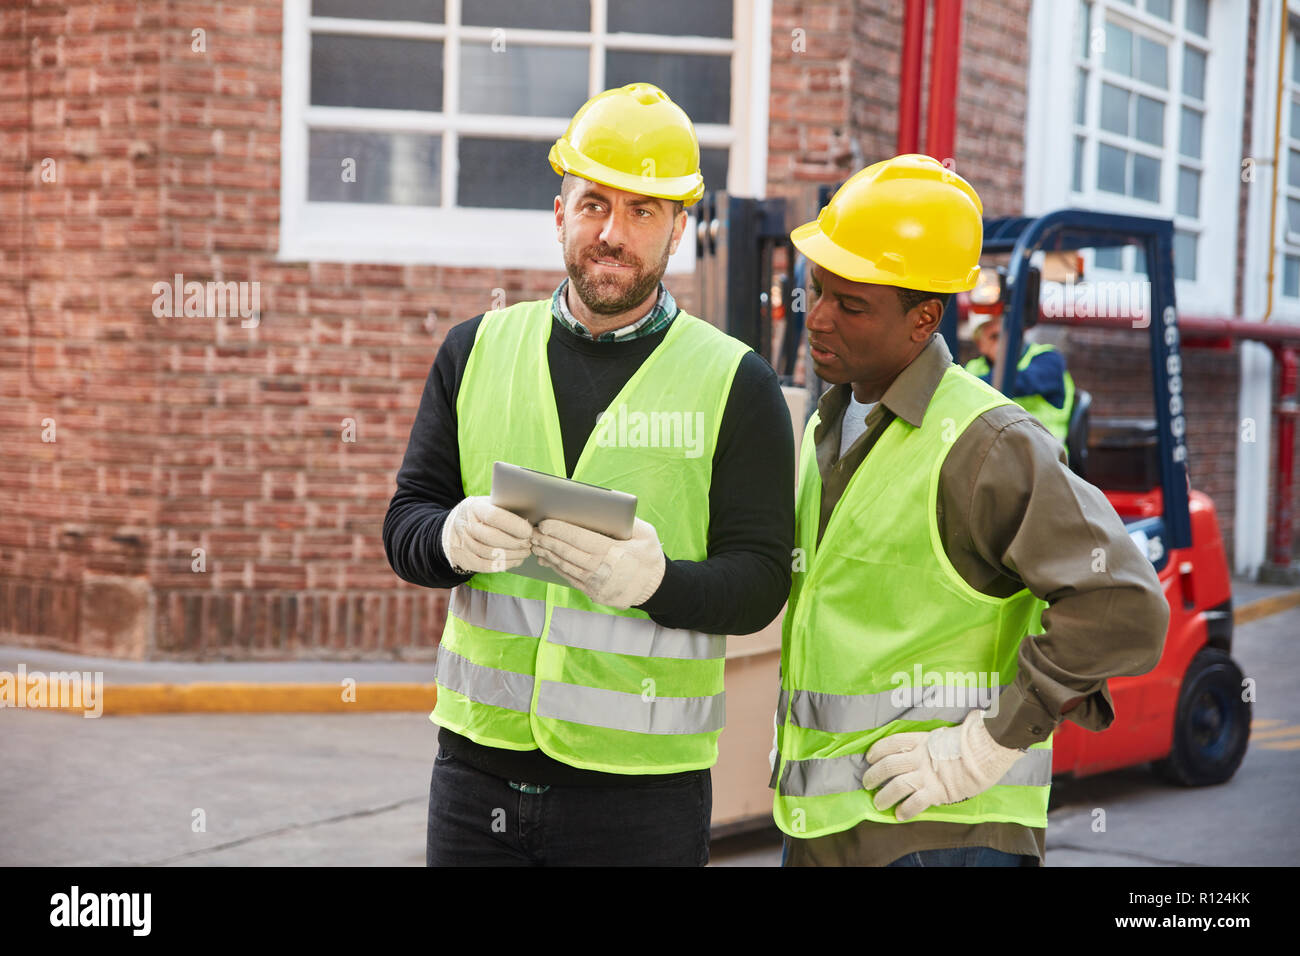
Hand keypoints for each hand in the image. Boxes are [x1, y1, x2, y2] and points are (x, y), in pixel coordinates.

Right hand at [441, 496, 532, 573]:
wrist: (454, 527)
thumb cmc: (481, 514)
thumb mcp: (488, 504)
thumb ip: (505, 508)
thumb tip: (531, 516)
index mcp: (474, 507)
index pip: (495, 517)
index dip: (514, 525)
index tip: (528, 531)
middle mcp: (466, 526)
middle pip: (493, 538)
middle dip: (516, 543)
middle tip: (529, 543)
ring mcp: (463, 544)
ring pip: (491, 554)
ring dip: (514, 555)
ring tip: (525, 551)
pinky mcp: (464, 559)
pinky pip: (486, 566)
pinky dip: (505, 565)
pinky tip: (516, 561)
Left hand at [530, 517, 665, 609]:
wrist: (654, 588)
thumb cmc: (649, 556)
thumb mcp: (646, 534)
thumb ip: (627, 521)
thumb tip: (605, 508)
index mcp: (616, 553)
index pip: (582, 540)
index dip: (561, 531)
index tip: (545, 523)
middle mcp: (603, 570)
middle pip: (569, 553)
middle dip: (548, 541)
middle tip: (533, 531)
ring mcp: (596, 584)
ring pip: (566, 566)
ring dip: (548, 554)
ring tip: (536, 543)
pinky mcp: (592, 592)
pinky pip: (569, 578)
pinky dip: (556, 567)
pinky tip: (547, 558)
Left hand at [860, 709, 1023, 821]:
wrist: (987, 750)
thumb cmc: (972, 740)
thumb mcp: (948, 733)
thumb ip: (936, 738)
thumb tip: (938, 735)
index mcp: (922, 740)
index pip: (892, 743)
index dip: (877, 750)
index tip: (869, 757)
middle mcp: (919, 757)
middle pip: (888, 765)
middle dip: (873, 775)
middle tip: (867, 783)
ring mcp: (927, 774)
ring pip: (896, 785)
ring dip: (884, 796)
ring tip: (878, 803)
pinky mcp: (937, 792)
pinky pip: (915, 803)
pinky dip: (905, 810)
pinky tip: (899, 815)